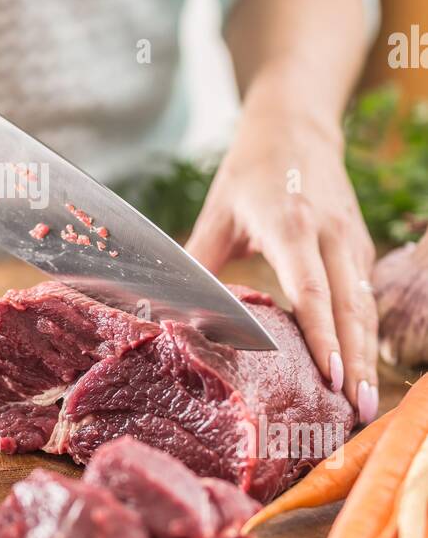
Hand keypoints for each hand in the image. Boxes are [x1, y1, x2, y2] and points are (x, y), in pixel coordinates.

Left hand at [186, 106, 377, 422]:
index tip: (331, 375)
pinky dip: (365, 337)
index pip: (311, 287)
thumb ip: (200, 262)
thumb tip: (170, 311)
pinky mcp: (359, 248)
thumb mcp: (218, 212)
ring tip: (363, 405)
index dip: (321, 334)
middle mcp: (329, 234)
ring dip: (367, 357)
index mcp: (290, 223)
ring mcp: (351, 241)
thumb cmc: (250, 171)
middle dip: (355, 362)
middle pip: (349, 307)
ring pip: (365, 307)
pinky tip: (359, 372)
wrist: (296, 126)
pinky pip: (365, 298)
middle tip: (356, 411)